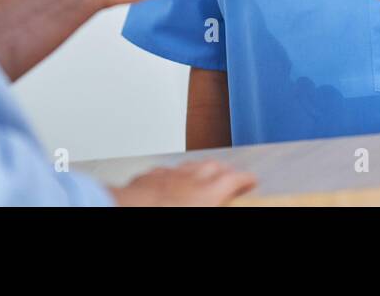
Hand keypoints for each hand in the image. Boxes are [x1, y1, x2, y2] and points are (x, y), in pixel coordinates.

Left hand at [110, 159, 256, 205]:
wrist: (128, 210)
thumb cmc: (162, 214)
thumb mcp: (202, 209)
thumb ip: (212, 203)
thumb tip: (219, 200)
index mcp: (208, 193)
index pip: (235, 179)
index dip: (245, 179)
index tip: (251, 180)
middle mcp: (191, 178)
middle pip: (214, 166)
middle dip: (225, 170)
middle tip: (231, 175)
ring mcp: (169, 175)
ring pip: (191, 164)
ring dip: (201, 168)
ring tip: (205, 173)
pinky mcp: (150, 177)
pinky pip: (167, 170)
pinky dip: (174, 173)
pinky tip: (172, 177)